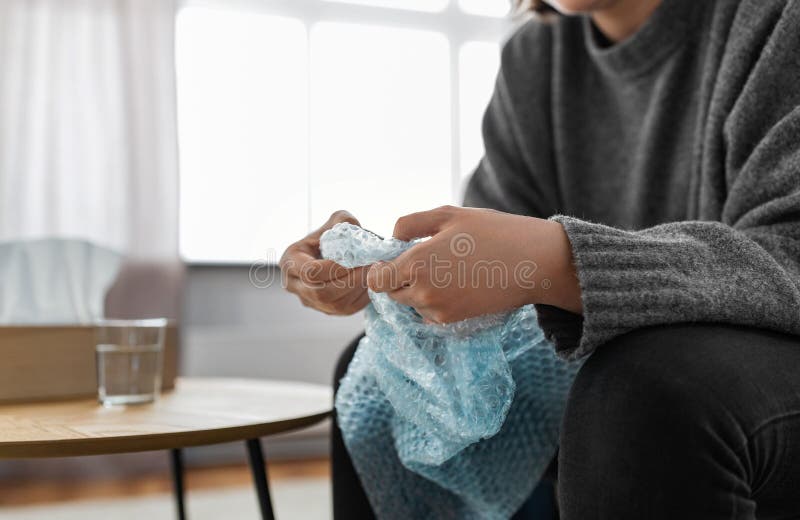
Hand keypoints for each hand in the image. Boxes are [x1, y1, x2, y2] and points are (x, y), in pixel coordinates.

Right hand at [280, 210, 369, 314]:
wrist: (337, 252)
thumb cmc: (334, 234)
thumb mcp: (336, 220)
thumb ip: (343, 222)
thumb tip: (353, 232)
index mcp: (290, 261)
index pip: (311, 272)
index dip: (335, 268)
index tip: (356, 259)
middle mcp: (294, 285)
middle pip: (322, 292)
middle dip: (350, 280)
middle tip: (370, 267)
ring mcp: (309, 301)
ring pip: (335, 305)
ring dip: (358, 289)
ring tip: (373, 272)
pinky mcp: (325, 310)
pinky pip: (345, 310)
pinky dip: (361, 297)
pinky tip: (370, 282)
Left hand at [367, 205, 581, 322]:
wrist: (533, 263)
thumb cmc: (493, 232)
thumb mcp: (448, 214)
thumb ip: (411, 223)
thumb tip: (392, 238)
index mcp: (416, 263)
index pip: (376, 279)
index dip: (380, 268)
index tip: (394, 257)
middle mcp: (422, 292)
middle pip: (392, 292)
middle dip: (400, 277)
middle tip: (427, 259)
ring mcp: (437, 310)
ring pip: (411, 303)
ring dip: (418, 289)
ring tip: (448, 269)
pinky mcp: (453, 321)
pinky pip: (429, 313)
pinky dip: (434, 302)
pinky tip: (457, 284)